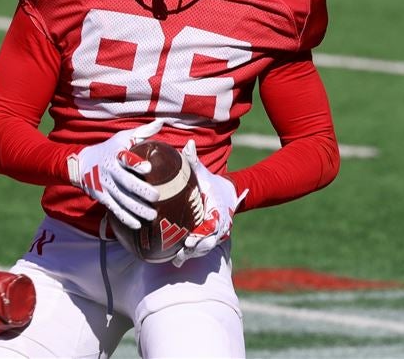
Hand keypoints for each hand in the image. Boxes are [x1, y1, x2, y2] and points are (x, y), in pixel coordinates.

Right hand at [67, 118, 167, 229]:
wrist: (83, 164)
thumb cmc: (109, 149)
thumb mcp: (122, 138)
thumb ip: (143, 132)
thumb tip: (161, 122)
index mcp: (116, 155)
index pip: (126, 158)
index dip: (136, 163)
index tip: (148, 168)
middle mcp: (110, 171)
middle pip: (126, 183)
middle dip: (141, 191)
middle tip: (156, 197)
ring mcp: (106, 186)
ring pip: (122, 200)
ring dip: (137, 209)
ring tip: (153, 215)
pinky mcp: (102, 198)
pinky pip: (115, 209)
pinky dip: (125, 218)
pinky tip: (138, 224)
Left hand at [172, 139, 247, 267]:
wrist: (228, 194)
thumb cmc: (212, 183)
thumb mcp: (204, 172)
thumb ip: (194, 161)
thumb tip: (187, 143)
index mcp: (217, 209)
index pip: (212, 225)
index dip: (202, 234)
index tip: (190, 240)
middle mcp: (219, 224)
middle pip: (209, 240)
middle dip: (197, 247)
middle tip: (184, 251)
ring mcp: (216, 233)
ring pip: (205, 247)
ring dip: (192, 254)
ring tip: (177, 260)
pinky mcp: (210, 238)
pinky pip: (202, 249)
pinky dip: (190, 255)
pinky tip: (175, 260)